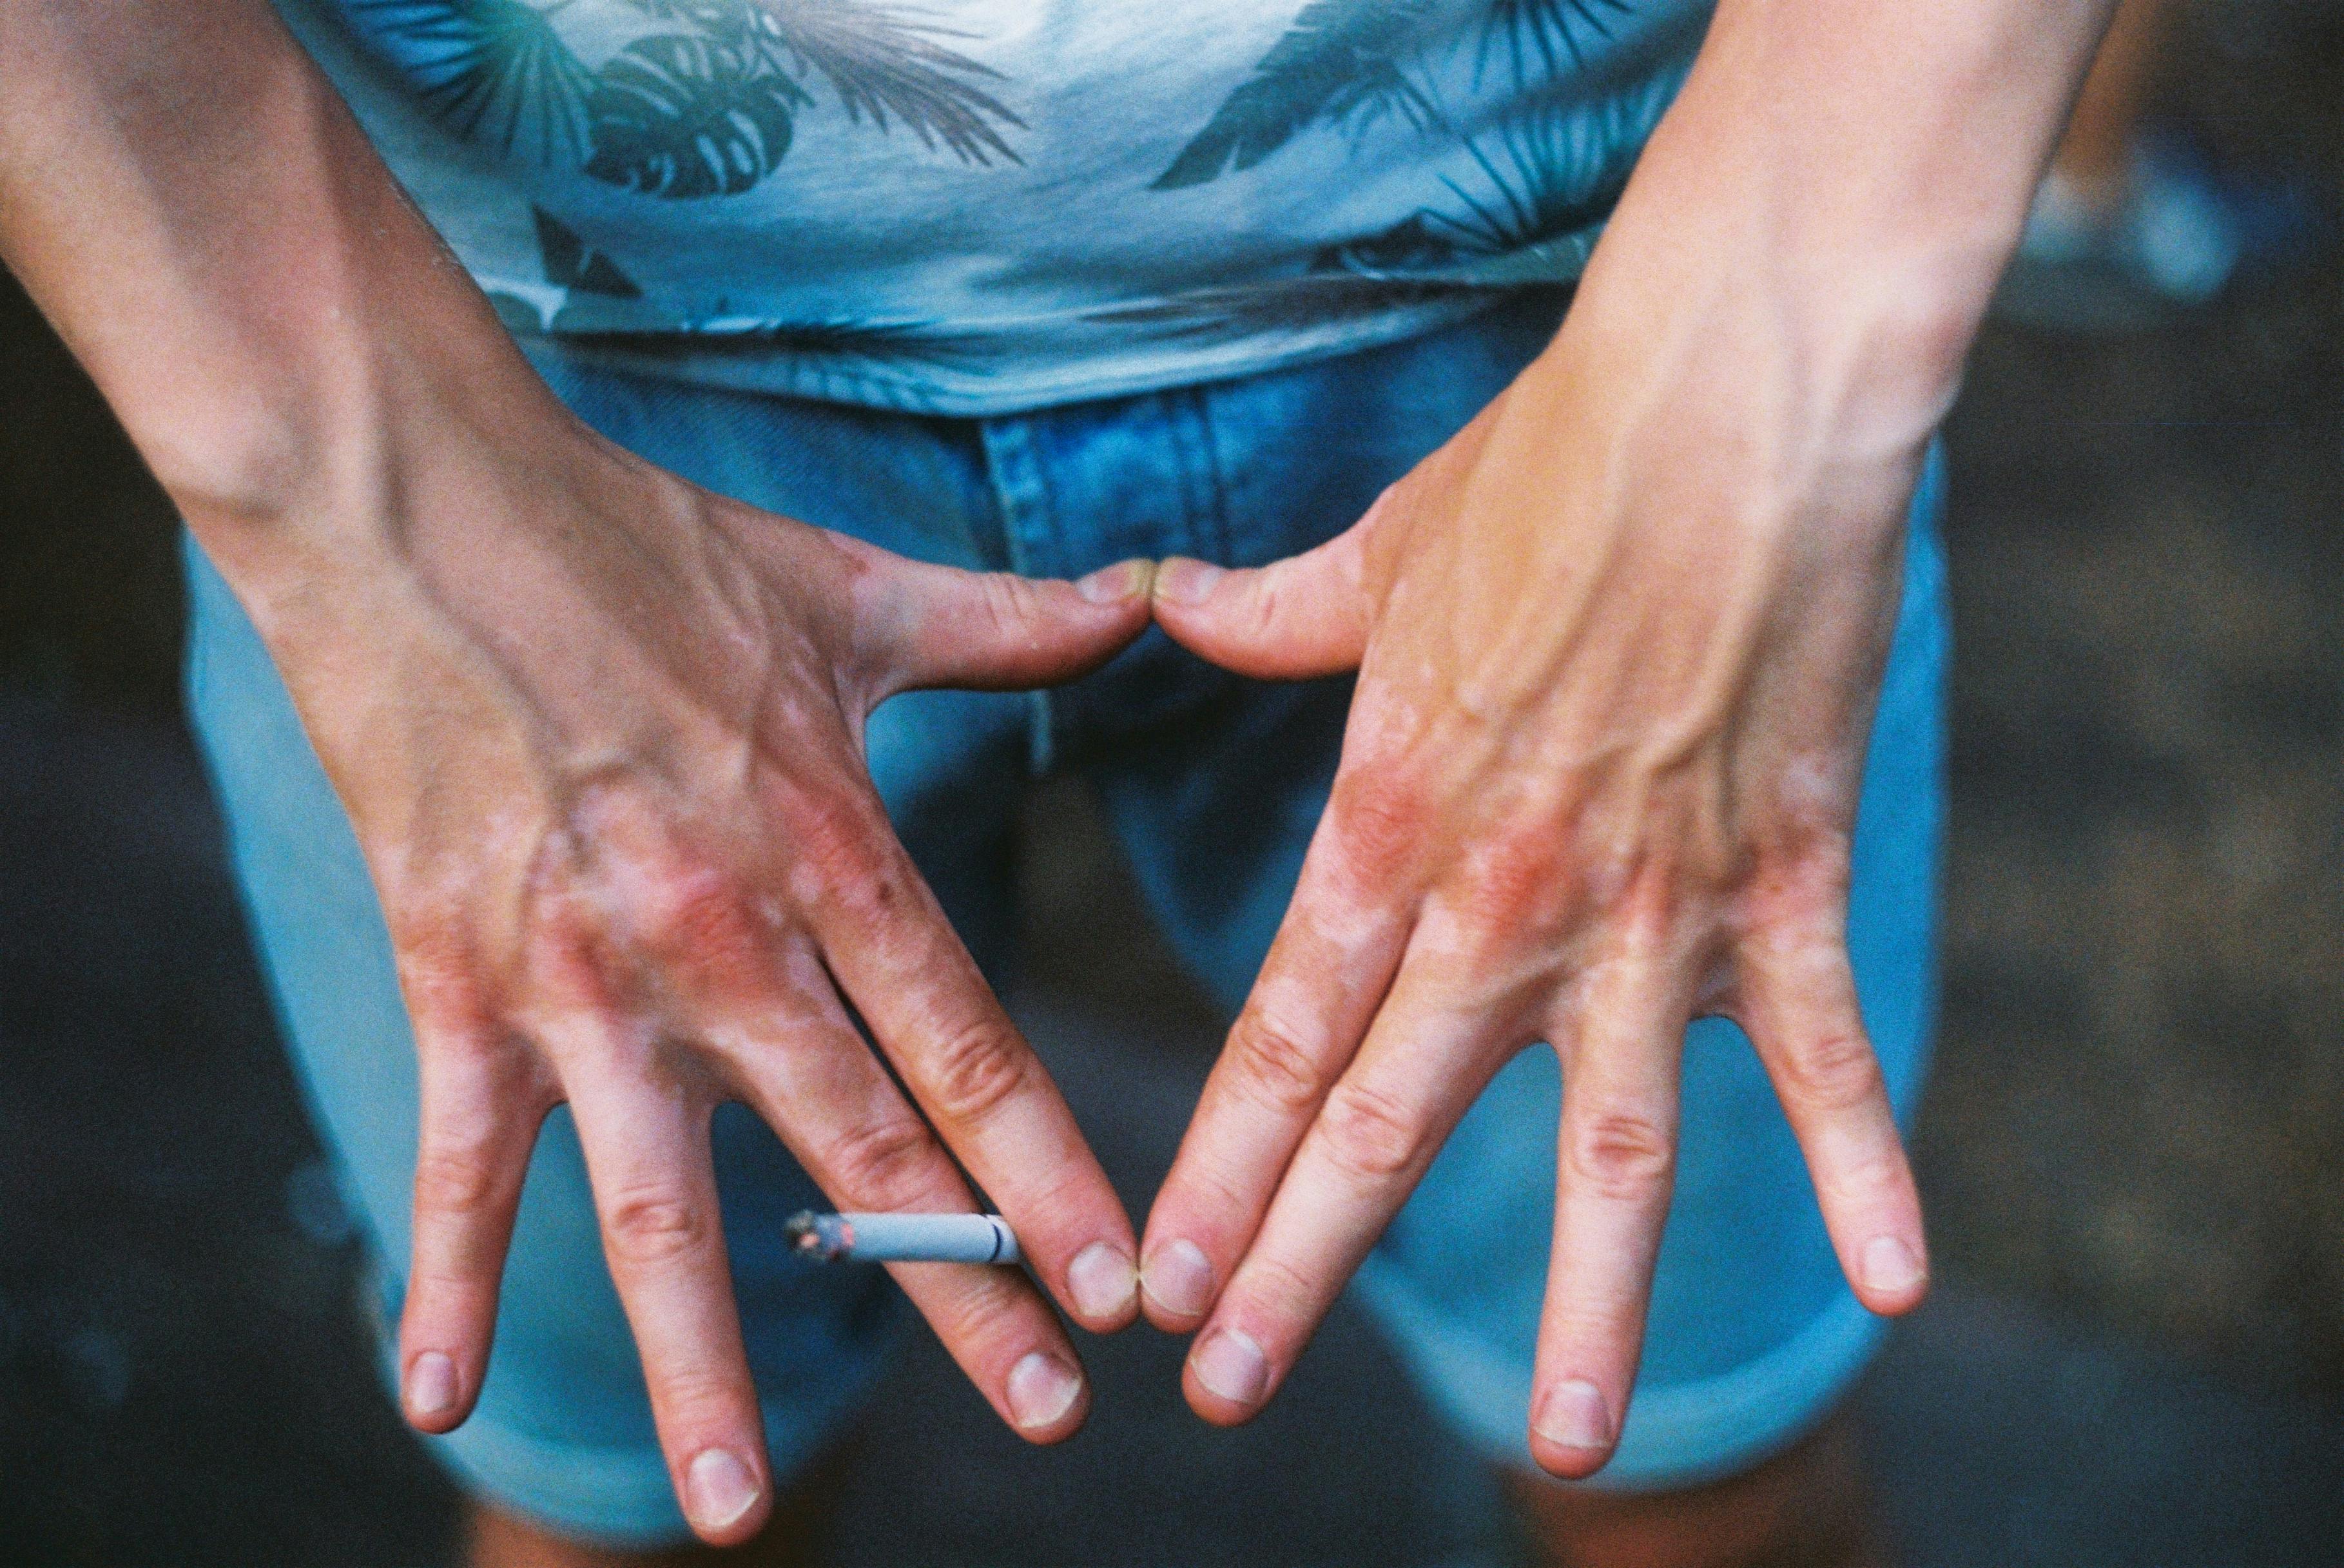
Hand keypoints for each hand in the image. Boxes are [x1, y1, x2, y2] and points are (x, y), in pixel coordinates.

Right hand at [234, 410, 1152, 1541]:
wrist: (416, 501)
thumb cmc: (643, 544)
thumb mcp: (846, 589)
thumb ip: (1010, 625)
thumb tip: (1149, 599)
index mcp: (828, 843)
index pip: (966, 1042)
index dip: (1048, 1173)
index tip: (1120, 1288)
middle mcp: (718, 933)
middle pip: (859, 1149)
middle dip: (957, 1291)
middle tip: (1044, 1415)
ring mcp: (579, 972)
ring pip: (655, 1204)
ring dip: (702, 1360)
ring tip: (739, 1505)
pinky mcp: (455, 975)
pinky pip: (456, 1156)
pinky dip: (438, 1278)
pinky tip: (436, 1401)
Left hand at [1138, 281, 1934, 1476]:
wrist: (1725, 401)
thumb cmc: (1544, 465)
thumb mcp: (1375, 552)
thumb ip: (1264, 613)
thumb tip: (1159, 601)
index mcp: (1390, 821)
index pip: (1281, 1038)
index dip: (1217, 1172)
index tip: (1162, 1281)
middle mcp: (1505, 897)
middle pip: (1386, 1122)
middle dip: (1298, 1268)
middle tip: (1229, 1390)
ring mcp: (1652, 907)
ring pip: (1610, 1147)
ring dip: (1586, 1308)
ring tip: (1561, 1442)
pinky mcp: (1783, 882)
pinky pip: (1828, 1053)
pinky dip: (1868, 1169)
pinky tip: (1896, 1290)